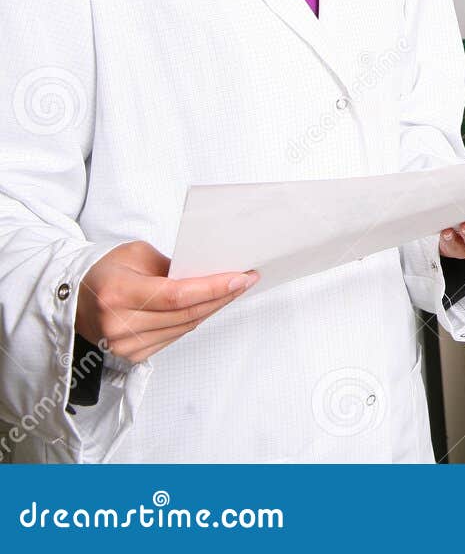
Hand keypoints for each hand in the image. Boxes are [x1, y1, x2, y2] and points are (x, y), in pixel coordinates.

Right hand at [76, 241, 257, 363]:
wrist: (73, 300)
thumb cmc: (105, 273)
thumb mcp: (136, 255)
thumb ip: (171, 266)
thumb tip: (209, 273)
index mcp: (118, 294)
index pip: (176, 295)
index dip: (213, 288)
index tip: (241, 277)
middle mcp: (119, 324)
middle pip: (186, 313)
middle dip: (222, 295)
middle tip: (246, 279)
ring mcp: (125, 345)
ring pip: (186, 326)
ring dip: (213, 308)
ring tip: (233, 289)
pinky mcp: (133, 355)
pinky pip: (176, 335)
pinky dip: (195, 319)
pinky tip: (209, 305)